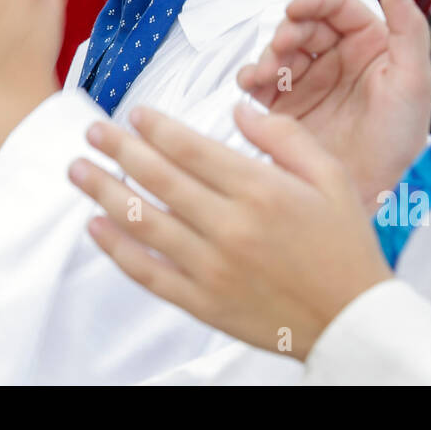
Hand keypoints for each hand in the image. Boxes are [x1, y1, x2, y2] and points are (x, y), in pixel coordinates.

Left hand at [70, 103, 391, 360]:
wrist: (352, 320)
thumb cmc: (344, 245)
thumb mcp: (331, 176)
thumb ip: (284, 136)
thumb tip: (238, 109)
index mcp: (260, 190)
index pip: (191, 149)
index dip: (156, 128)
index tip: (135, 113)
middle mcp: (230, 226)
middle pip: (159, 178)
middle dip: (119, 149)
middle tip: (92, 130)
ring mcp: (213, 268)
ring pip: (143, 221)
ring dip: (104, 191)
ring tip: (78, 170)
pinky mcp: (204, 302)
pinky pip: (149, 272)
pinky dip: (117, 249)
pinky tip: (95, 226)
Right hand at [236, 0, 430, 203]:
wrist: (373, 195)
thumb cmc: (401, 140)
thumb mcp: (414, 82)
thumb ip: (409, 29)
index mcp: (368, 42)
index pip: (336, 5)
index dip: (314, 0)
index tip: (296, 9)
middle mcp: (336, 57)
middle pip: (302, 25)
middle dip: (287, 31)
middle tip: (282, 50)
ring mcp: (307, 81)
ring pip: (278, 50)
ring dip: (268, 55)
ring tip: (265, 75)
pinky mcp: (284, 107)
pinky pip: (260, 83)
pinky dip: (250, 78)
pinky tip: (252, 86)